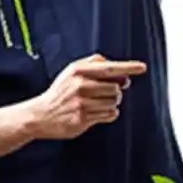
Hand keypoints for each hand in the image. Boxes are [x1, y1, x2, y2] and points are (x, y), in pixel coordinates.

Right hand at [26, 54, 146, 139]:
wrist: (41, 115)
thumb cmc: (60, 92)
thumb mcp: (72, 71)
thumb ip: (94, 63)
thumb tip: (118, 69)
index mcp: (78, 70)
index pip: (109, 68)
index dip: (128, 67)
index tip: (142, 67)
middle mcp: (80, 85)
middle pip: (115, 88)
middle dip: (115, 92)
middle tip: (105, 94)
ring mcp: (81, 103)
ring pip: (114, 103)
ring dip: (111, 104)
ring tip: (97, 104)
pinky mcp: (82, 119)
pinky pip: (109, 115)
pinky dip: (109, 114)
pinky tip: (97, 112)